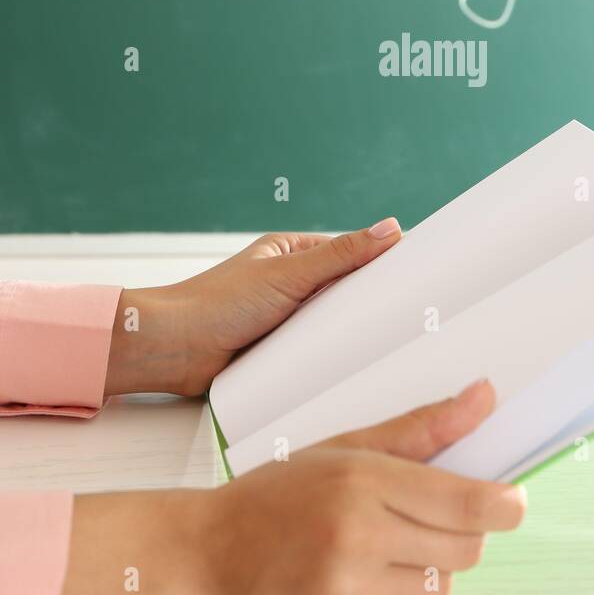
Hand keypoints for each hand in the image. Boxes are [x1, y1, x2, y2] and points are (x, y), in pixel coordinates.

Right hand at [55, 381, 526, 594]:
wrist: (202, 555)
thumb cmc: (274, 496)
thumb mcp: (345, 448)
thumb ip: (422, 428)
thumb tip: (484, 396)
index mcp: (362, 480)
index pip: (466, 502)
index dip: (503, 506)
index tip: (513, 503)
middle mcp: (356, 536)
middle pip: (464, 552)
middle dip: (457, 537)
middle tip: (421, 522)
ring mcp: (344, 590)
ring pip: (437, 591)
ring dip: (422, 573)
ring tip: (376, 553)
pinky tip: (354, 584)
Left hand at [105, 220, 401, 398]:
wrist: (173, 351)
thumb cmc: (218, 303)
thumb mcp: (289, 274)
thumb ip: (341, 254)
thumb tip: (391, 228)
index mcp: (291, 253)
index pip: (349, 252)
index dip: (382, 260)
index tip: (420, 268)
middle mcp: (289, 284)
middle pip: (344, 290)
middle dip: (370, 301)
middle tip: (415, 310)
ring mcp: (285, 319)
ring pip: (332, 324)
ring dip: (350, 333)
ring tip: (393, 341)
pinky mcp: (279, 352)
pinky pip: (315, 352)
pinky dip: (331, 357)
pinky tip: (356, 366)